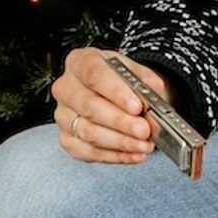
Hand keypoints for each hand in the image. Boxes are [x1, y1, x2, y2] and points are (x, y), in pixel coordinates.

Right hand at [51, 47, 164, 164]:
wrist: (113, 92)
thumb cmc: (120, 80)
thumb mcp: (135, 71)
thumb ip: (146, 81)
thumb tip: (154, 91)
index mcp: (80, 62)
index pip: (95, 75)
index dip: (116, 93)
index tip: (137, 106)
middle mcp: (66, 87)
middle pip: (90, 107)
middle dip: (121, 122)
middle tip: (144, 130)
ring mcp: (63, 115)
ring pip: (89, 132)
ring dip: (120, 142)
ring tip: (144, 145)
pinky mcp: (66, 139)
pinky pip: (88, 152)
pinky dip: (114, 156)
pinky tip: (133, 154)